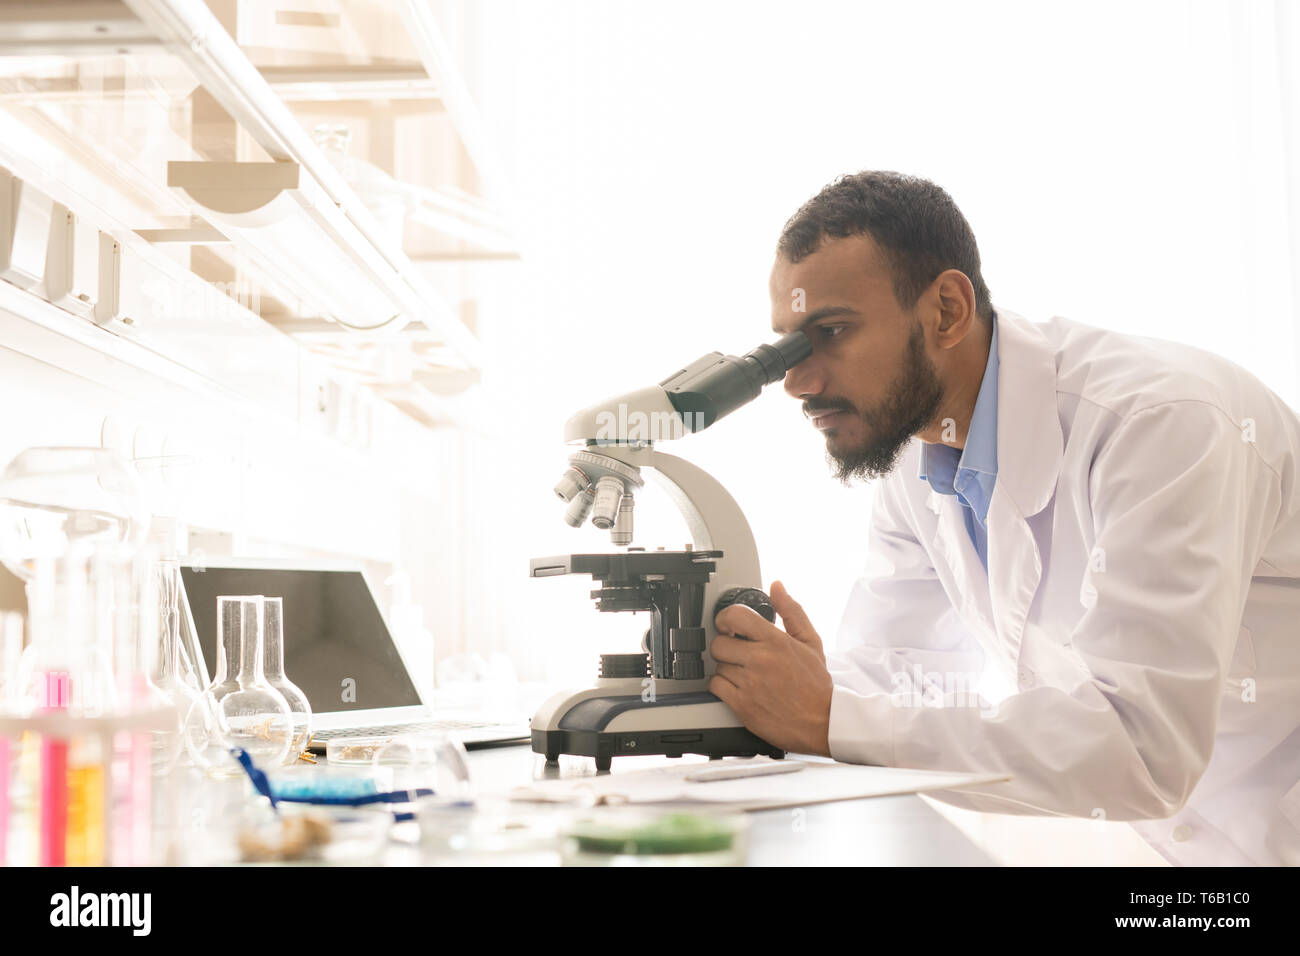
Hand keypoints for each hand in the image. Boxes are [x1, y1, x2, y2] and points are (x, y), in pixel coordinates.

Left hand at [708, 580, 832, 756]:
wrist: (823, 722)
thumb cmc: (816, 686)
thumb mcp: (810, 642)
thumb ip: (791, 611)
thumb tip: (777, 588)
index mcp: (775, 641)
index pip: (735, 616)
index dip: (725, 619)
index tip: (728, 626)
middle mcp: (761, 660)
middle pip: (719, 643)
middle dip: (725, 646)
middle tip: (737, 652)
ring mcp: (749, 683)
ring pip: (717, 665)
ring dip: (726, 668)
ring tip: (744, 673)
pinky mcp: (742, 705)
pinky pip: (715, 687)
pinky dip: (721, 686)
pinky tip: (737, 687)